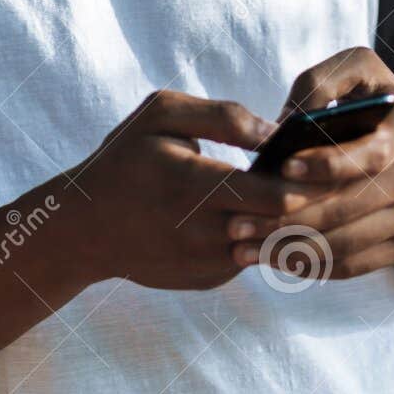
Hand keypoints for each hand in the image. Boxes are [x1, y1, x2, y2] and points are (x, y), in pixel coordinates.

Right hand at [78, 91, 311, 290]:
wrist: (85, 228)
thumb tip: (275, 132)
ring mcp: (209, 262)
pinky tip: (250, 212)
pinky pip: (253, 255)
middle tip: (307, 173)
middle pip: (281, 222)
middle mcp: (204, 232)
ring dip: (283, 219)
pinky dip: (260, 236)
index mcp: (193, 185)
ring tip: (280, 190)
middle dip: (301, 198)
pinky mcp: (210, 279)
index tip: (306, 157)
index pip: (273, 194)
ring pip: (272, 241)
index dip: (299, 177)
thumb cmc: (125, 160)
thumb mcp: (160, 115)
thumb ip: (222, 116)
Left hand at [226, 48, 393, 281]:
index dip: (321, 166)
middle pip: (343, 210)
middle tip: (234, 224)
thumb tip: (286, 120)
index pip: (361, 158)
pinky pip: (355, 265)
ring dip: (290, 250)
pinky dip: (313, 267)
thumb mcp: (366, 73)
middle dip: (284, 219)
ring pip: (345, 244)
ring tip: (242, 248)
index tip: (281, 167)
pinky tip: (275, 260)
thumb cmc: (388, 109)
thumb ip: (324, 81)